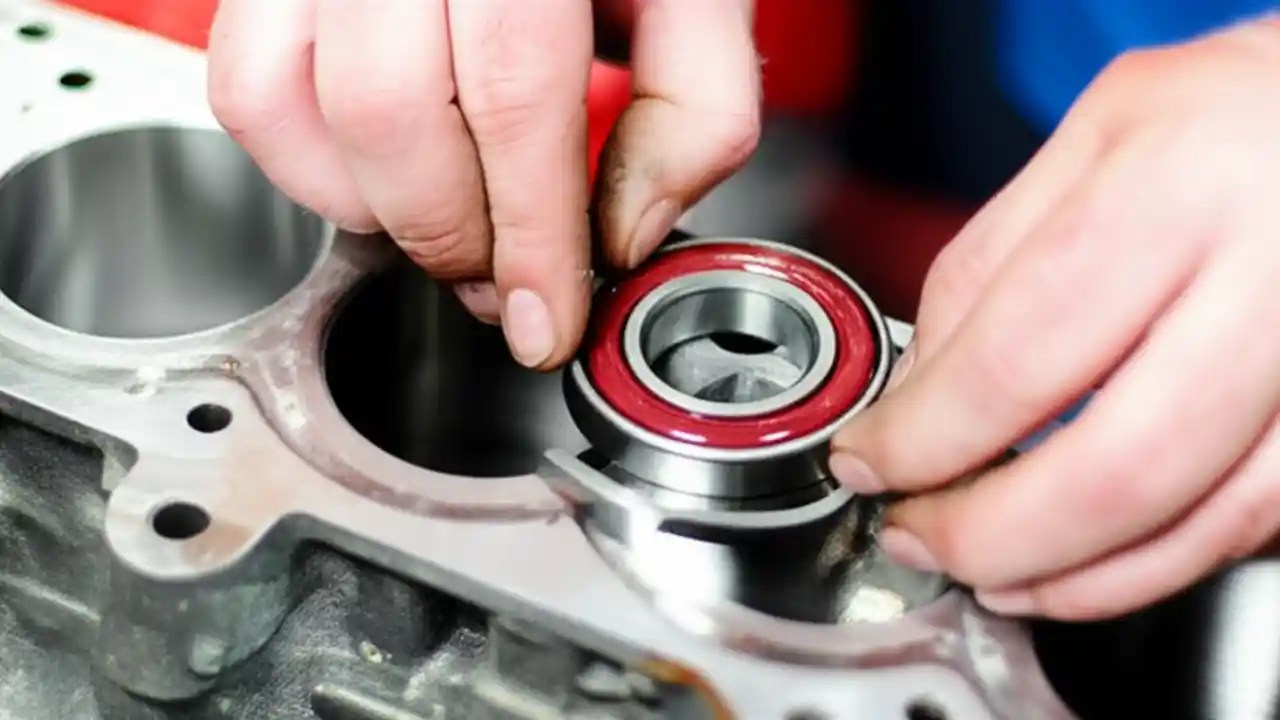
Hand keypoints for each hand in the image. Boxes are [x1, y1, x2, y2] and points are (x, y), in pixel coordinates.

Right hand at [207, 0, 759, 367]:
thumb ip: (695, 105)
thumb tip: (621, 232)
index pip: (513, 92)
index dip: (531, 231)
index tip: (548, 318)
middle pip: (389, 113)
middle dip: (453, 234)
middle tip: (507, 275)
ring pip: (292, 104)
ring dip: (376, 209)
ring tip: (452, 219)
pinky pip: (245, 86)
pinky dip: (309, 168)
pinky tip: (387, 174)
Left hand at [829, 18, 1279, 620]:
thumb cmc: (1229, 115)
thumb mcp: (1088, 140)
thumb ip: (986, 269)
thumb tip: (915, 395)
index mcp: (1177, 197)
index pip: (1013, 362)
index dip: (919, 440)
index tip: (866, 462)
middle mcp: (1271, 290)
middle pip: (1108, 475)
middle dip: (985, 536)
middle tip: (917, 538)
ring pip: (1192, 528)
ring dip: (1066, 577)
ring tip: (986, 571)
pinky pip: (1247, 530)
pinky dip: (1148, 566)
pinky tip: (1081, 561)